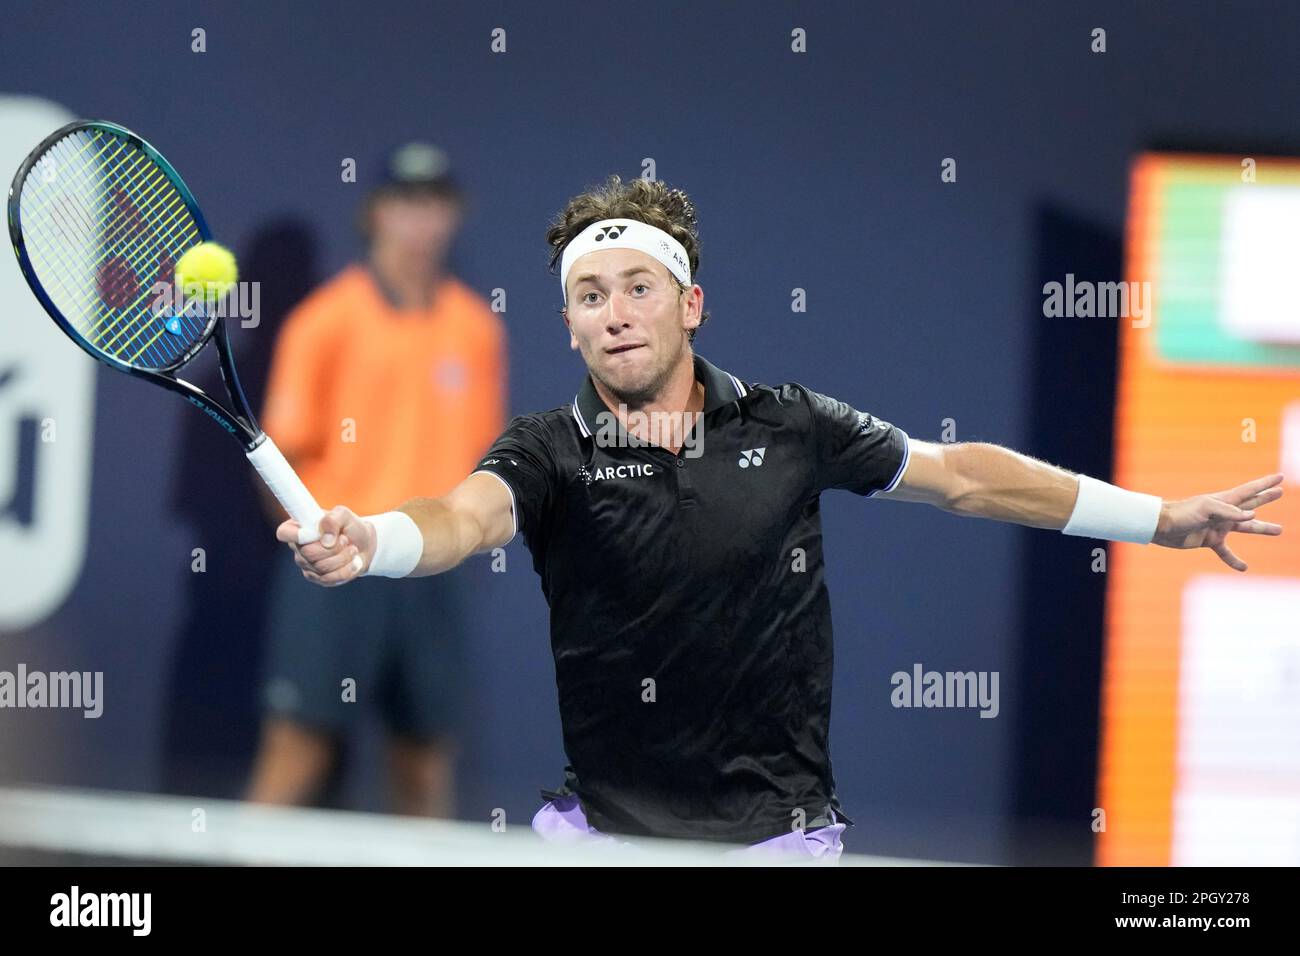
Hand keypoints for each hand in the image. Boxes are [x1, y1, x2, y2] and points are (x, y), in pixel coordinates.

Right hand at [276, 505, 376, 585]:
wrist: (364, 545)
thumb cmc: (349, 527)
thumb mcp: (344, 515)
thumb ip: (333, 519)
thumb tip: (326, 540)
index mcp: (298, 527)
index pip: (284, 533)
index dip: (294, 535)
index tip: (314, 533)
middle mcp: (298, 548)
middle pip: (308, 553)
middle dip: (333, 547)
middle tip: (345, 539)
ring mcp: (307, 565)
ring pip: (322, 567)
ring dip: (343, 557)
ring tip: (352, 549)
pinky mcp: (318, 578)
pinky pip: (331, 578)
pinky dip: (347, 569)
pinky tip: (353, 562)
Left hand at [1151, 473, 1284, 570]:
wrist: (1161, 526)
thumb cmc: (1181, 513)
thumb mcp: (1206, 509)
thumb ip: (1229, 512)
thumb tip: (1252, 517)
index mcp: (1224, 501)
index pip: (1249, 490)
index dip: (1265, 484)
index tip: (1280, 477)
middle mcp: (1224, 512)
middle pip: (1251, 504)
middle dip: (1265, 498)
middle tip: (1280, 492)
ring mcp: (1217, 526)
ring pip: (1245, 528)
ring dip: (1261, 528)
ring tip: (1278, 530)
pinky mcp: (1209, 540)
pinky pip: (1225, 552)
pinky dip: (1234, 559)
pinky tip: (1244, 567)